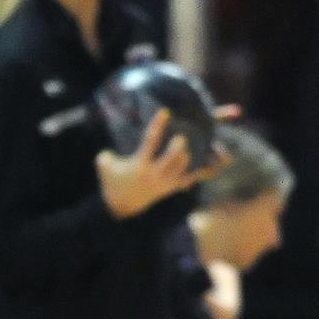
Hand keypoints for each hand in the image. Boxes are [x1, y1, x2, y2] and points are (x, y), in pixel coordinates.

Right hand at [96, 109, 226, 218]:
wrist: (121, 207)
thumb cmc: (113, 181)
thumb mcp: (104, 166)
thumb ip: (106, 156)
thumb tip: (109, 149)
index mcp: (139, 165)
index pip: (149, 142)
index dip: (157, 125)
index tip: (165, 111)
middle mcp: (154, 173)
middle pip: (170, 159)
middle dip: (177, 149)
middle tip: (181, 139)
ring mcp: (164, 182)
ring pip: (182, 168)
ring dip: (187, 157)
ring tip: (193, 146)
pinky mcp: (171, 188)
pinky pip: (189, 179)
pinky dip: (201, 172)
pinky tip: (214, 164)